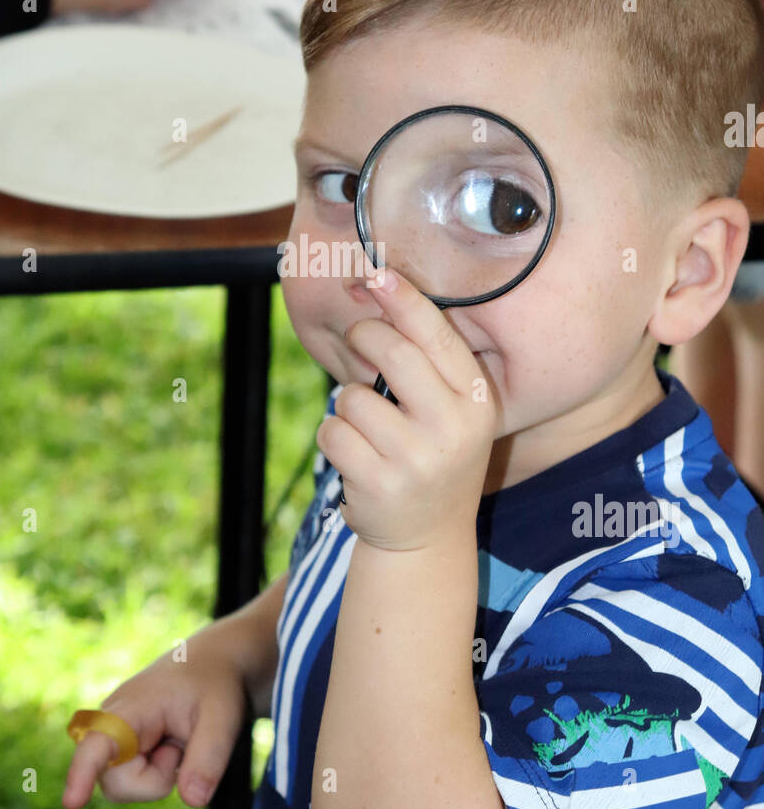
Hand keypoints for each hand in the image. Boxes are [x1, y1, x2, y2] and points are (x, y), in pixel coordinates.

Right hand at [61, 624, 247, 808]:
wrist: (210, 664)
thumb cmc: (214, 687)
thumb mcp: (225, 718)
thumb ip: (209, 759)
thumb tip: (193, 801)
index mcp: (133, 706)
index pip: (100, 741)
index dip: (83, 772)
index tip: (72, 802)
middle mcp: (110, 721)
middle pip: (117, 783)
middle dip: (157, 780)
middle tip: (181, 746)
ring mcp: (111, 736)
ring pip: (123, 787)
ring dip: (158, 776)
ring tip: (176, 742)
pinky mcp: (117, 748)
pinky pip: (131, 782)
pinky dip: (156, 773)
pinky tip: (168, 746)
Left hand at [317, 268, 495, 551]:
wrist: (429, 536)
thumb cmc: (433, 453)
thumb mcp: (449, 410)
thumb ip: (424, 360)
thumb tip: (374, 289)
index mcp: (475, 399)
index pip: (437, 336)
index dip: (404, 300)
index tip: (377, 272)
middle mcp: (453, 427)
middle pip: (393, 354)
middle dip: (364, 336)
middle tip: (359, 340)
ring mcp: (417, 459)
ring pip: (352, 397)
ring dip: (348, 406)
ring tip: (369, 430)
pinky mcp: (379, 484)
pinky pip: (331, 432)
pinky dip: (333, 437)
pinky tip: (356, 457)